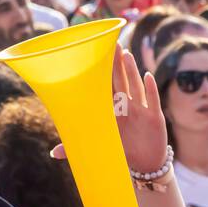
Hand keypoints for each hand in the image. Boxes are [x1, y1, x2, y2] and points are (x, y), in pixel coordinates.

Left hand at [50, 48, 165, 173]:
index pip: (105, 87)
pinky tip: (148, 76)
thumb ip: (77, 149)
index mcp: (112, 110)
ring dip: (131, 71)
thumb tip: (53, 153)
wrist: (146, 163)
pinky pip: (152, 101)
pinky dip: (151, 89)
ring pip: (136, 86)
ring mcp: (141, 110)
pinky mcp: (155, 118)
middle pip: (121, 80)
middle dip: (117, 63)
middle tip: (112, 44)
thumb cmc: (122, 151)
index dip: (102, 71)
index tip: (96, 54)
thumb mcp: (100, 148)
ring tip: (126, 55)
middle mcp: (127, 106)